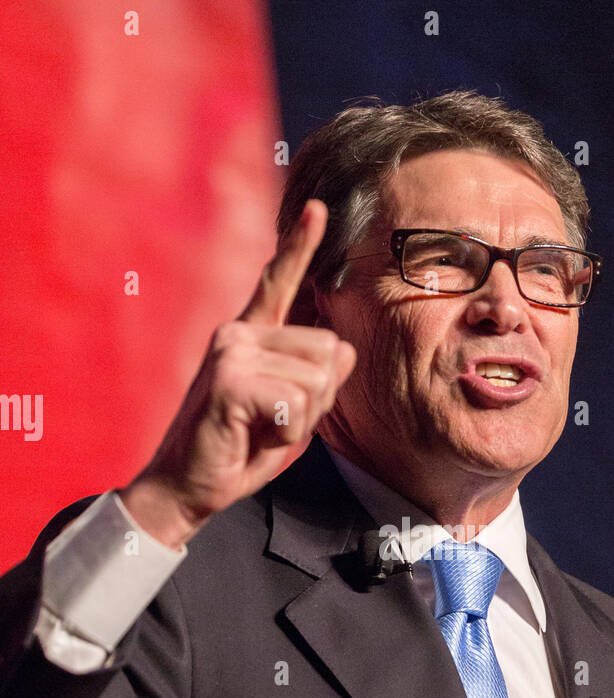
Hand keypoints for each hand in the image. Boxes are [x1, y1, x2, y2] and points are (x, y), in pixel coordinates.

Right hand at [118, 200, 355, 547]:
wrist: (184, 488)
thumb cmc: (235, 451)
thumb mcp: (288, 414)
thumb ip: (316, 381)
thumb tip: (346, 351)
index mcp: (250, 336)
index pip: (279, 284)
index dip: (300, 246)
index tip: (319, 209)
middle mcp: (237, 332)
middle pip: (329, 351)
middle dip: (317, 399)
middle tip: (272, 421)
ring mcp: (231, 351)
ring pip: (317, 380)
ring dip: (301, 419)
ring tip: (259, 428)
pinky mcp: (228, 379)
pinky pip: (295, 404)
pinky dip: (285, 432)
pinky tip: (251, 435)